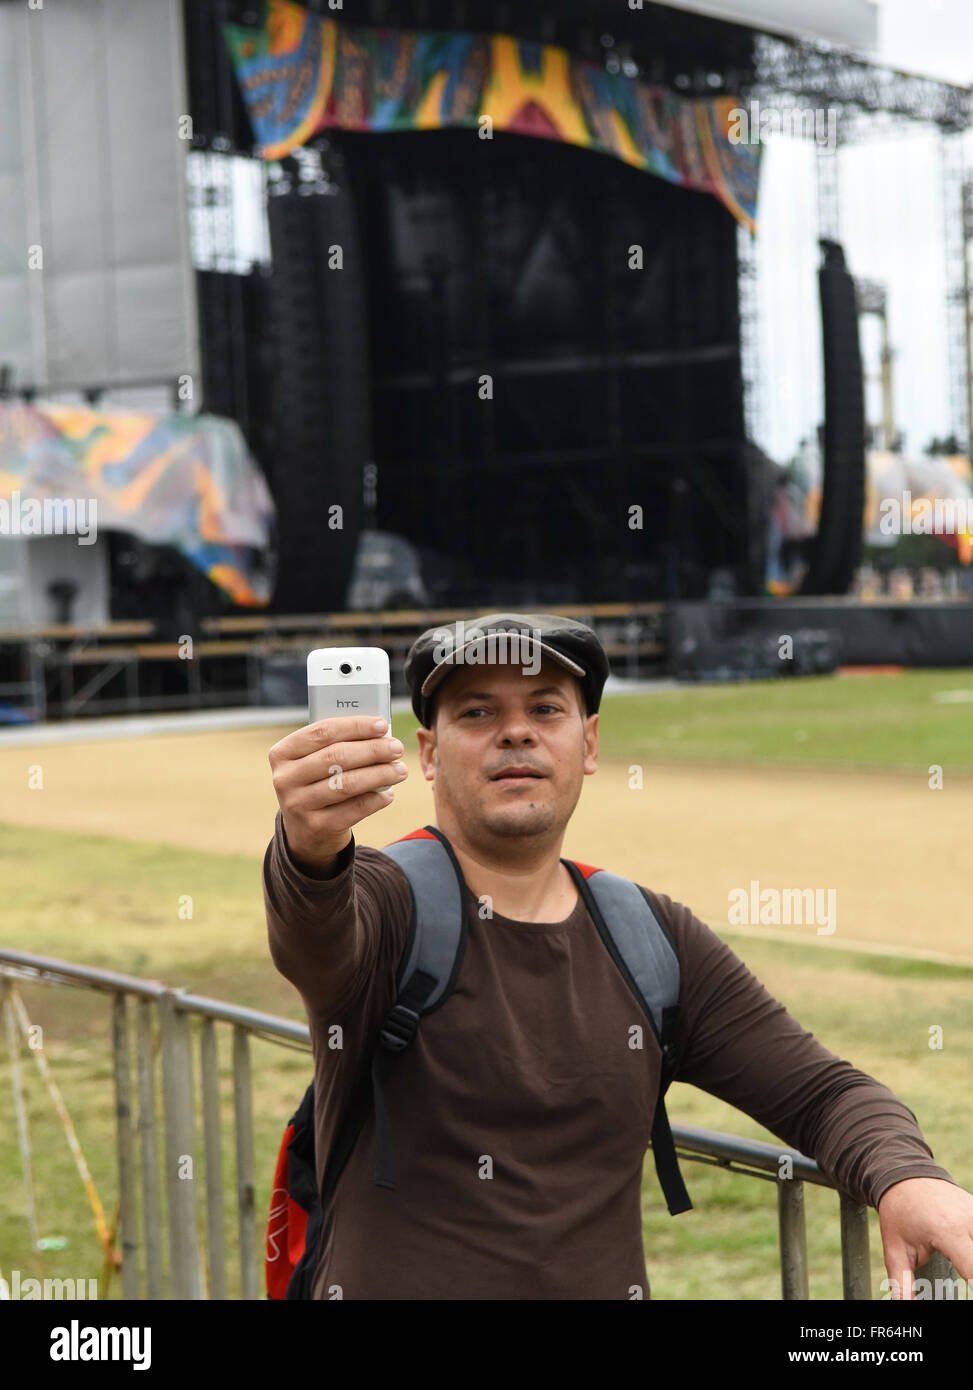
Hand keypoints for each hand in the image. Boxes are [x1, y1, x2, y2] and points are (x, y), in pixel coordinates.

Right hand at [268, 715, 407, 870]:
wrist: (305, 831)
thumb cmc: (317, 783)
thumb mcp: (314, 762)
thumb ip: (338, 745)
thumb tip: (379, 734)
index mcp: (282, 753)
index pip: (322, 732)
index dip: (355, 726)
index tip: (382, 725)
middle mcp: (285, 778)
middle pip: (336, 757)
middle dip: (372, 750)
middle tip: (396, 747)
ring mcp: (298, 805)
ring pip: (347, 784)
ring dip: (380, 775)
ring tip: (400, 770)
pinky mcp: (316, 826)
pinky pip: (355, 808)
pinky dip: (376, 799)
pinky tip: (388, 793)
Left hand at [877, 1177, 972, 1297]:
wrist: (905, 1176)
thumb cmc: (899, 1213)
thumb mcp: (895, 1249)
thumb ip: (902, 1283)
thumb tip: (902, 1306)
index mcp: (947, 1230)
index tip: (970, 1292)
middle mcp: (969, 1219)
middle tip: (961, 1275)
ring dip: (972, 1261)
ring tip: (958, 1264)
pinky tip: (965, 1259)